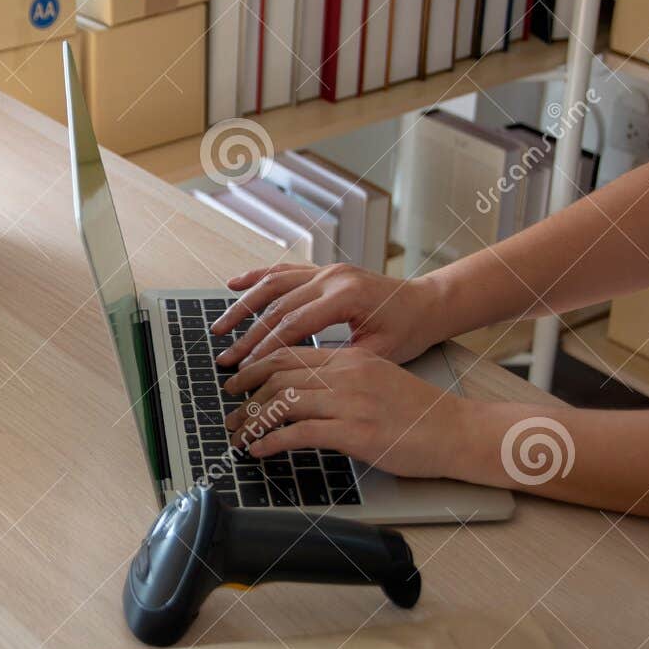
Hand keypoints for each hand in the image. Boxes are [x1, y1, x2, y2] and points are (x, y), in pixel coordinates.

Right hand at [210, 262, 445, 368]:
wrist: (429, 304)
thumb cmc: (410, 330)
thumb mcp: (380, 353)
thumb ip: (339, 360)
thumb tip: (299, 378)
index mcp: (346, 295)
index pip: (293, 325)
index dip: (266, 349)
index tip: (245, 370)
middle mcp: (333, 277)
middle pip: (277, 307)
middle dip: (247, 336)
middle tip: (226, 360)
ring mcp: (327, 270)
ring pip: (274, 285)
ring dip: (243, 306)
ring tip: (219, 327)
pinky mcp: (324, 271)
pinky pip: (284, 271)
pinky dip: (258, 278)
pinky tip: (235, 284)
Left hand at [221, 347, 472, 478]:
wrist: (457, 431)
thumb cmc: (419, 413)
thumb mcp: (377, 380)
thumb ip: (342, 378)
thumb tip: (302, 388)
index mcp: (350, 359)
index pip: (289, 353)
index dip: (255, 366)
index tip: (236, 381)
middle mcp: (347, 374)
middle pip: (279, 375)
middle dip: (244, 393)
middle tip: (227, 411)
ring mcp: (350, 403)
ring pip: (282, 403)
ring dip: (251, 421)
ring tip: (238, 436)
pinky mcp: (355, 433)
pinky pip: (298, 434)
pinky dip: (271, 442)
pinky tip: (260, 451)